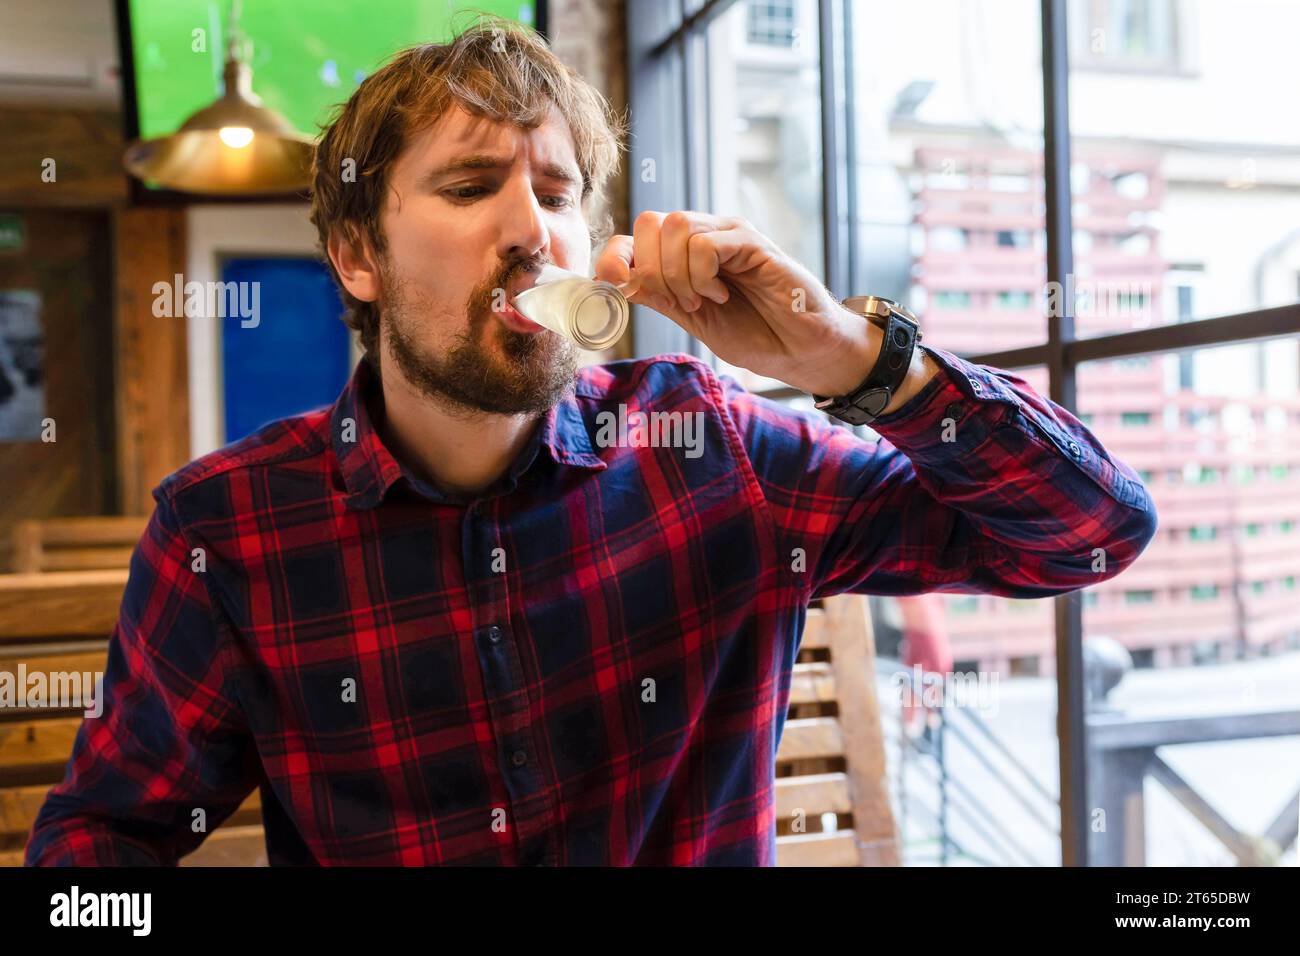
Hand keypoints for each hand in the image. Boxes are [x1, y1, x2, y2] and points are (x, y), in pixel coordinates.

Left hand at [593, 211, 879, 395]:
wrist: (800, 350)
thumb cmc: (756, 334)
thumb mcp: (693, 319)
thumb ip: (659, 297)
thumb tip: (615, 280)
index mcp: (687, 252)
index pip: (637, 234)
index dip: (616, 256)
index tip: (619, 288)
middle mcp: (706, 235)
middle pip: (651, 222)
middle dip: (652, 269)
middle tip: (679, 303)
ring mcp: (729, 235)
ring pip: (677, 228)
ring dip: (679, 275)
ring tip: (703, 301)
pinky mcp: (752, 242)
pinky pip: (706, 244)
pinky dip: (702, 276)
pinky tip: (721, 294)